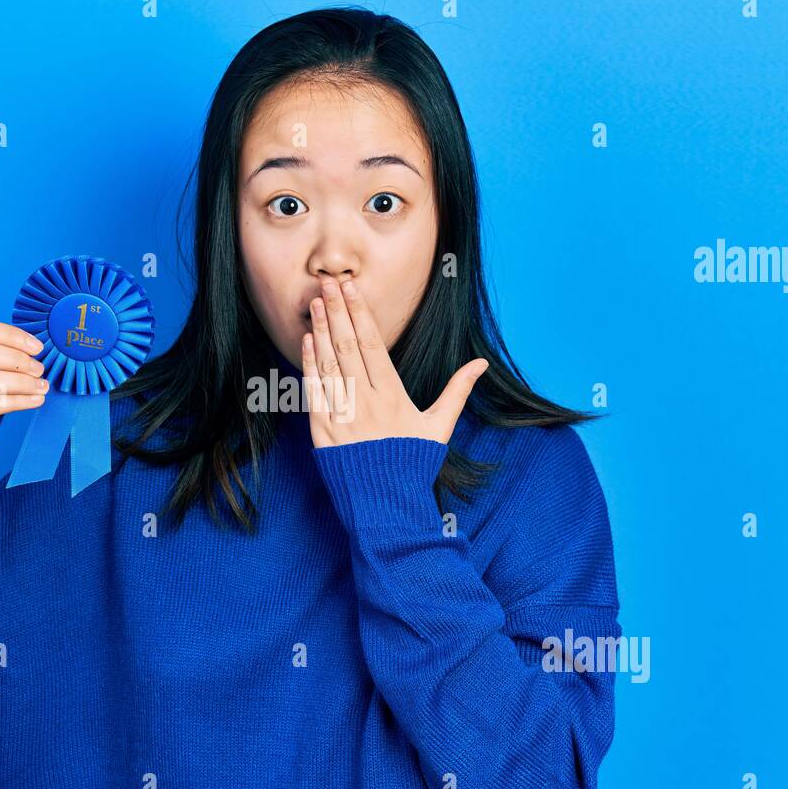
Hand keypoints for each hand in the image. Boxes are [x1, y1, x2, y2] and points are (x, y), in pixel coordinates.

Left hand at [300, 279, 487, 447]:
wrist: (386, 506)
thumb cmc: (413, 465)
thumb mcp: (440, 427)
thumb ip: (458, 391)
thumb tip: (481, 363)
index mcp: (393, 396)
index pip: (373, 344)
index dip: (360, 313)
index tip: (352, 288)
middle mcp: (366, 401)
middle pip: (347, 346)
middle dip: (337, 311)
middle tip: (328, 282)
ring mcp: (342, 415)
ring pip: (328, 363)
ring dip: (320, 330)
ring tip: (316, 302)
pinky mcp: (322, 431)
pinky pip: (314, 391)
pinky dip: (309, 364)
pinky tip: (307, 340)